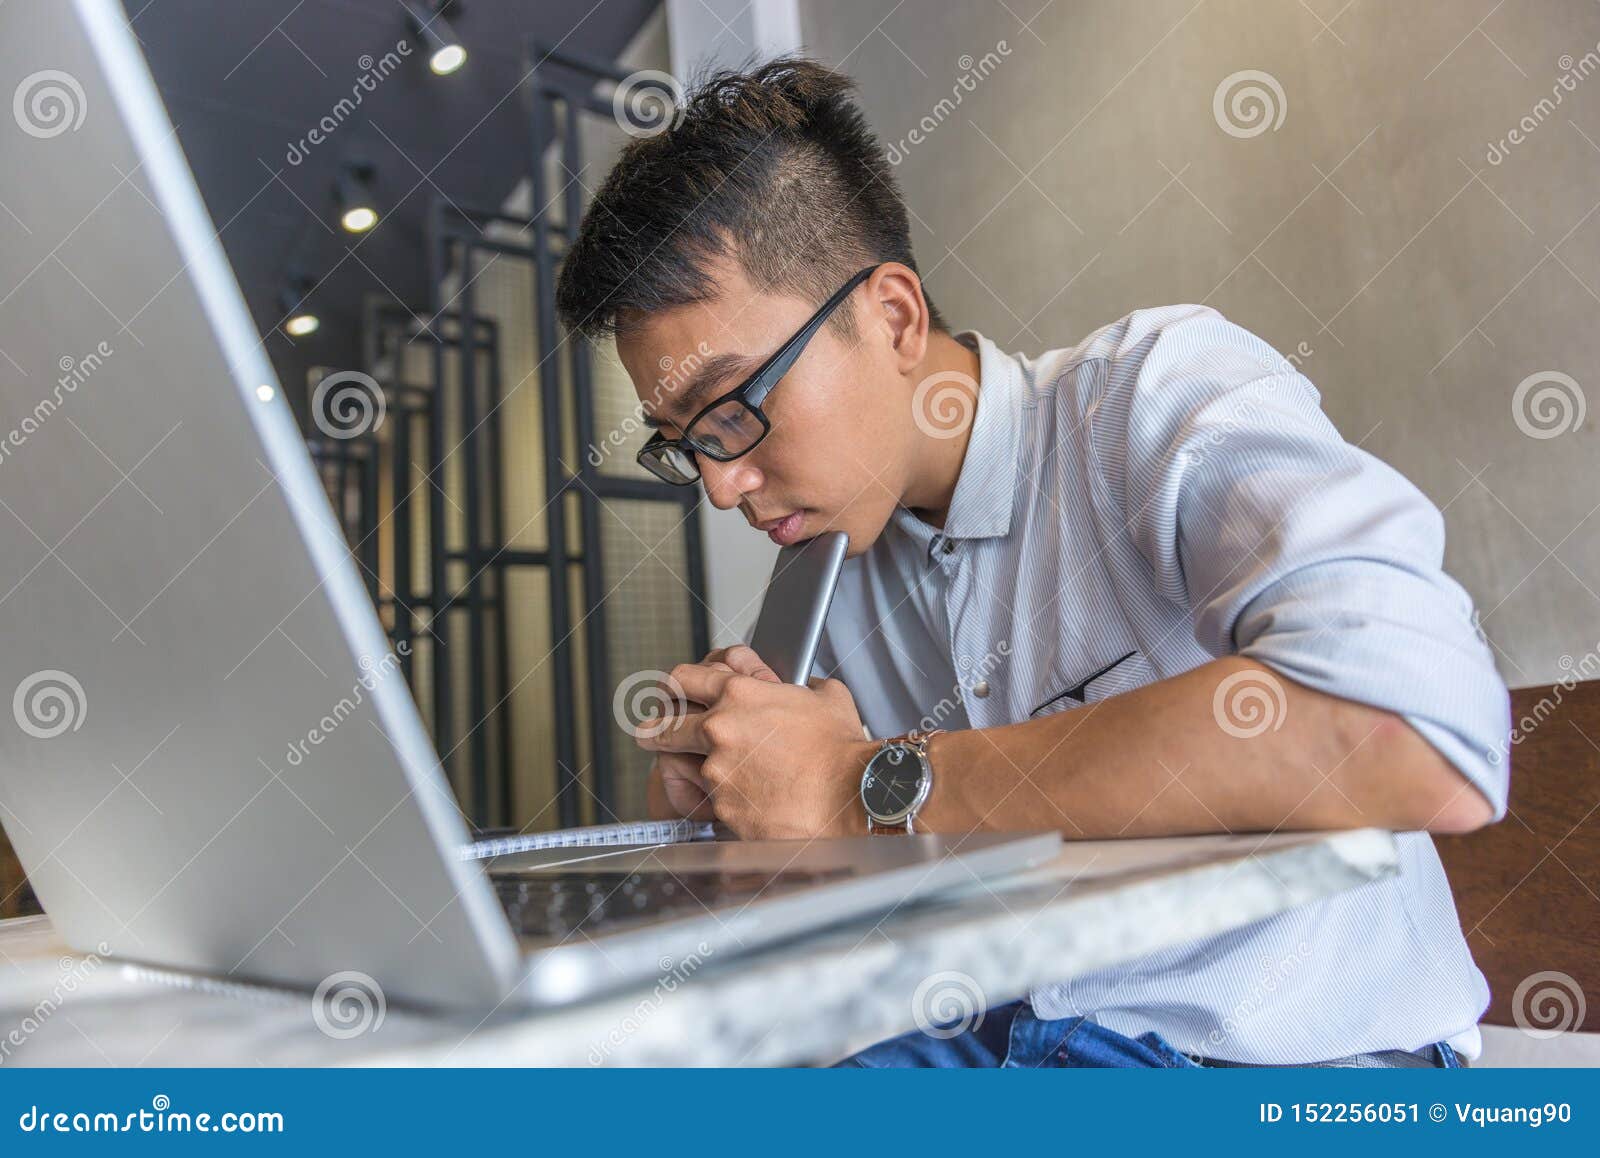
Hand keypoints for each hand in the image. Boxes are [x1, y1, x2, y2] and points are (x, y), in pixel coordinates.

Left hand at [637, 646, 876, 838]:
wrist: (854, 796)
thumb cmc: (843, 749)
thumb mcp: (826, 696)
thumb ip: (801, 686)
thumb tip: (802, 687)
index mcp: (739, 694)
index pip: (682, 679)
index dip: (675, 688)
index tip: (674, 697)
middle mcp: (720, 729)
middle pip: (660, 726)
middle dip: (657, 732)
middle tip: (659, 738)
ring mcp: (717, 771)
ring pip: (681, 768)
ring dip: (693, 770)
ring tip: (713, 776)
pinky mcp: (722, 807)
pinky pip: (710, 802)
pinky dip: (722, 801)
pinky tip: (747, 801)